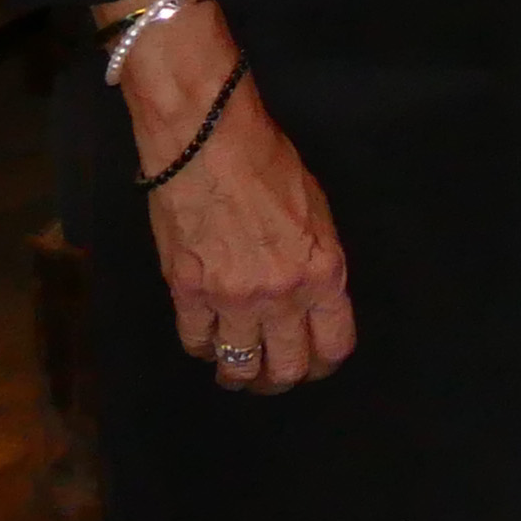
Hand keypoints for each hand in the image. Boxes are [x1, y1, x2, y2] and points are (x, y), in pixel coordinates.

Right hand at [103, 0, 354, 392]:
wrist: (208, 144)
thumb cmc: (270, 164)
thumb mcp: (318, 212)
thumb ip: (318, 262)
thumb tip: (313, 298)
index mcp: (323, 271)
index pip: (334, 344)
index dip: (325, 361)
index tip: (317, 362)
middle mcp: (282, 295)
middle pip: (287, 367)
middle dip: (283, 376)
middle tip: (276, 373)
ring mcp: (232, 299)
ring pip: (238, 367)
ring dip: (240, 374)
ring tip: (239, 368)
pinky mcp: (187, 294)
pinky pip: (196, 344)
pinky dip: (204, 347)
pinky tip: (208, 339)